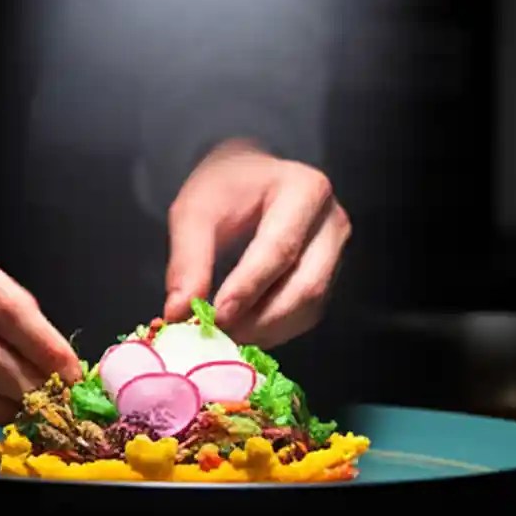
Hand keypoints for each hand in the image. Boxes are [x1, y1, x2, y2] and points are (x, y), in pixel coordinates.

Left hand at [163, 139, 350, 347]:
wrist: (249, 178)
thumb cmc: (223, 189)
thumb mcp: (195, 212)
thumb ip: (188, 260)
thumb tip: (179, 313)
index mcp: (304, 189)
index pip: (279, 248)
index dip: (248, 287)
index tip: (217, 316)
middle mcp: (332, 221)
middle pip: (304, 284)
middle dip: (259, 318)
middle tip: (218, 335)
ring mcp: (337, 251)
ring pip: (309, 305)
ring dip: (266, 330)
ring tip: (226, 336)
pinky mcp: (331, 275)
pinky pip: (309, 314)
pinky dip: (275, 330)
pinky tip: (245, 331)